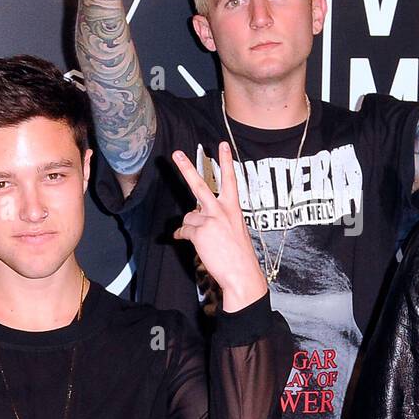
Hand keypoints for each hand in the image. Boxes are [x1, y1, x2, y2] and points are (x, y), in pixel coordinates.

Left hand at [171, 142, 266, 311]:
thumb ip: (217, 219)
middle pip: (200, 185)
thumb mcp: (234, 230)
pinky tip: (186, 240)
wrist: (242, 273)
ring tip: (201, 238)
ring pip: (189, 216)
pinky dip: (183, 236)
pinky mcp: (200, 231)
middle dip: (186, 168)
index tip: (222, 145)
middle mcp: (222, 210)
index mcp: (234, 208)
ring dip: (191, 227)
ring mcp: (210, 219)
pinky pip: (185, 230)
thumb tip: (195, 218)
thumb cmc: (239, 255)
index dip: (226, 161)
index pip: (230, 180)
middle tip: (176, 153)